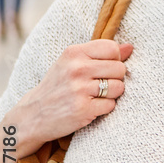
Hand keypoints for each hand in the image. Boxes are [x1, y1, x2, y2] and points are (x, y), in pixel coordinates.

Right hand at [16, 39, 133, 149]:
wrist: (33, 114)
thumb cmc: (59, 85)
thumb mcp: (73, 62)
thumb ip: (101, 53)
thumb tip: (130, 47)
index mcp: (74, 52)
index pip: (112, 48)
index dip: (114, 59)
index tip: (102, 68)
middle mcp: (77, 69)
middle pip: (120, 69)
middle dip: (114, 78)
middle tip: (98, 84)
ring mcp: (79, 89)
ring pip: (119, 87)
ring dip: (111, 94)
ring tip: (94, 96)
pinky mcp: (83, 109)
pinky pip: (111, 105)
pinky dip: (104, 108)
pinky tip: (90, 107)